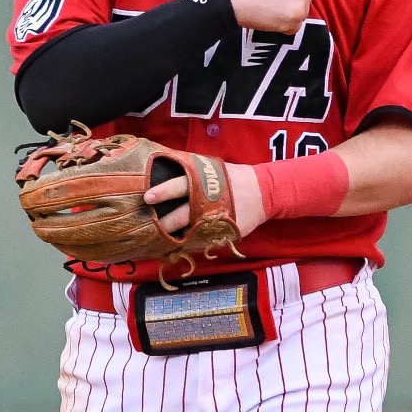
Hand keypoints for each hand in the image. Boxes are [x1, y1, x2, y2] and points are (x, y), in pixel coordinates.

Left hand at [145, 162, 264, 237]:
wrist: (263, 192)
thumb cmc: (232, 178)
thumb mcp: (212, 168)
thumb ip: (191, 171)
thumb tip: (164, 168)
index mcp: (204, 182)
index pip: (181, 185)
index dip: (163, 191)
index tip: (147, 197)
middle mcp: (208, 200)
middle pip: (183, 213)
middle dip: (166, 220)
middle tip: (152, 223)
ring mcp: (216, 218)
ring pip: (191, 228)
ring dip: (175, 232)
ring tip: (161, 236)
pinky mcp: (223, 231)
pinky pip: (203, 240)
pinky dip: (190, 242)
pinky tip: (180, 244)